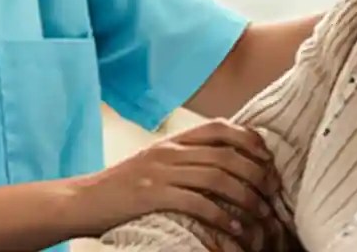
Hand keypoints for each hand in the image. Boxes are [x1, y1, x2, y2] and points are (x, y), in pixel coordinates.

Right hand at [70, 119, 277, 247]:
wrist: (83, 201)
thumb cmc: (122, 188)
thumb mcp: (154, 165)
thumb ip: (183, 160)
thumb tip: (223, 167)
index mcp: (171, 141)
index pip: (219, 127)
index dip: (250, 141)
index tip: (268, 161)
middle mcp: (168, 151)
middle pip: (226, 153)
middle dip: (257, 172)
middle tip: (273, 193)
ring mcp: (160, 172)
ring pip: (217, 177)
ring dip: (246, 197)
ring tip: (261, 215)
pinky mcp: (152, 195)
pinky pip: (197, 203)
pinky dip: (222, 217)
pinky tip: (234, 230)